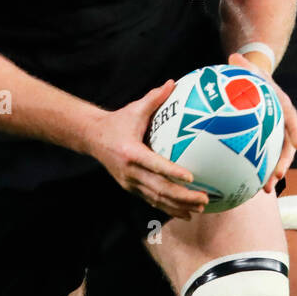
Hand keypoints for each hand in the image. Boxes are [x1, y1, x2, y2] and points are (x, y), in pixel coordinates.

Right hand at [86, 81, 208, 219]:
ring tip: (200, 208)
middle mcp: (130, 171)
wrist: (92, 138)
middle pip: (158, 188)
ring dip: (178, 206)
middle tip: (204, 199)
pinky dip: (169, 207)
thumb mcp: (134, 109)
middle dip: (182, 196)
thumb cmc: (118, 122)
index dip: (172, 172)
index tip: (191, 177)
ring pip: (156, 199)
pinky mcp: (131, 188)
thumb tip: (173, 83)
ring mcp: (129, 182)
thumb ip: (154, 98)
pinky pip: (152, 200)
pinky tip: (186, 212)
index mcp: (131, 152)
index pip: (154, 164)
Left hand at [227, 52, 296, 192]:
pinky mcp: (265, 143)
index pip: (291, 119)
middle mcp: (281, 124)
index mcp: (281, 107)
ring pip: (277, 158)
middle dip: (284, 163)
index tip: (296, 144)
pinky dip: (258, 172)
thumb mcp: (248, 69)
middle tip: (277, 176)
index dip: (295, 132)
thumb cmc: (250, 77)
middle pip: (287, 146)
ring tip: (265, 190)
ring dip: (273, 174)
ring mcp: (274, 135)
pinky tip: (246, 187)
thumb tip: (233, 57)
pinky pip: (263, 159)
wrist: (253, 85)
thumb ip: (243, 66)